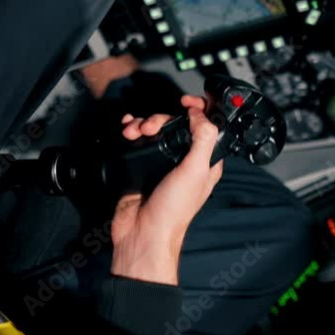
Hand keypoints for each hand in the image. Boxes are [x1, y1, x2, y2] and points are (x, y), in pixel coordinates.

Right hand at [109, 95, 223, 285]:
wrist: (142, 233)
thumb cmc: (172, 211)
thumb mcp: (195, 171)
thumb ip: (203, 138)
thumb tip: (200, 113)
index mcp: (205, 161)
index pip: (207, 126)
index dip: (200, 109)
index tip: (187, 101)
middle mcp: (184, 159)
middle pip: (175, 123)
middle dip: (161, 118)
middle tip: (152, 126)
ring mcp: (162, 162)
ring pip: (154, 129)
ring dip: (142, 123)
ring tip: (134, 131)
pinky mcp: (142, 164)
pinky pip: (137, 139)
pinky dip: (131, 129)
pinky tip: (127, 129)